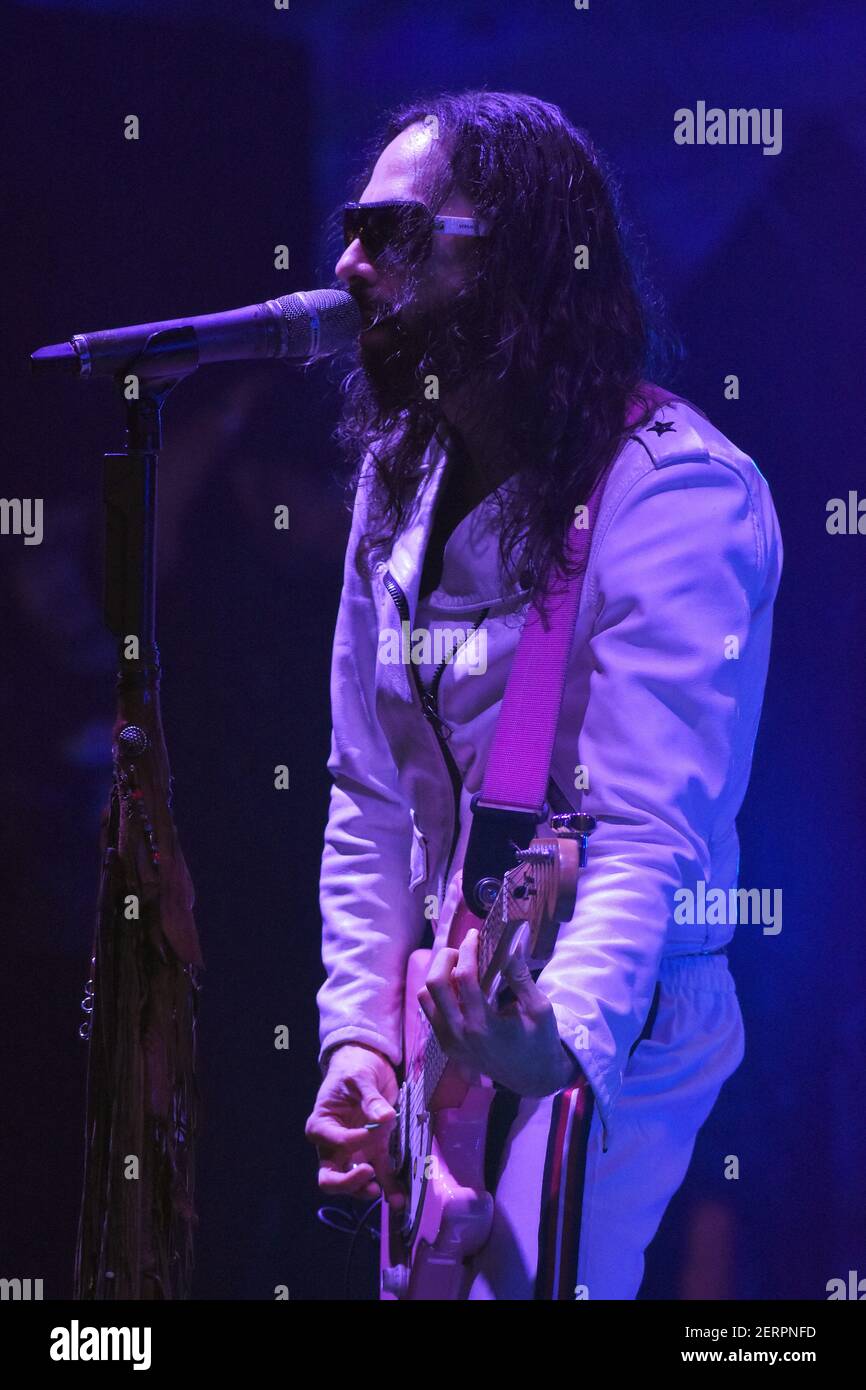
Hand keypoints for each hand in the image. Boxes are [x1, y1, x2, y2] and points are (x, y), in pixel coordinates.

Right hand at [304, 1044, 405, 1208]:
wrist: (365, 1065)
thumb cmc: (354, 1069)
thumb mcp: (360, 1078)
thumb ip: (371, 1099)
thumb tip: (386, 1117)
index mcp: (322, 1124)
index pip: (334, 1142)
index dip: (354, 1140)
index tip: (376, 1127)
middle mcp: (333, 1145)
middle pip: (329, 1177)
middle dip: (346, 1182)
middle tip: (367, 1173)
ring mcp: (354, 1153)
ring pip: (352, 1184)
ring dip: (365, 1191)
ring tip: (381, 1191)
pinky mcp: (375, 1153)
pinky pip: (380, 1176)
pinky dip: (389, 1189)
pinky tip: (399, 1199)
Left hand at [418, 928, 578, 1097]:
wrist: (533, 1078)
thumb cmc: (540, 1041)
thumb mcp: (538, 1008)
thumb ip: (520, 976)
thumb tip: (510, 943)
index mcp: (483, 1025)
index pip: (463, 977)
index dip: (467, 949)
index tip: (474, 935)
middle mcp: (458, 1034)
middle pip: (434, 984)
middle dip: (445, 958)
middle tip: (462, 950)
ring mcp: (448, 1042)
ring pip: (425, 998)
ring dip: (437, 976)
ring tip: (458, 967)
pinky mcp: (445, 1046)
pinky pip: (430, 1012)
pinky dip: (438, 994)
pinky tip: (458, 987)